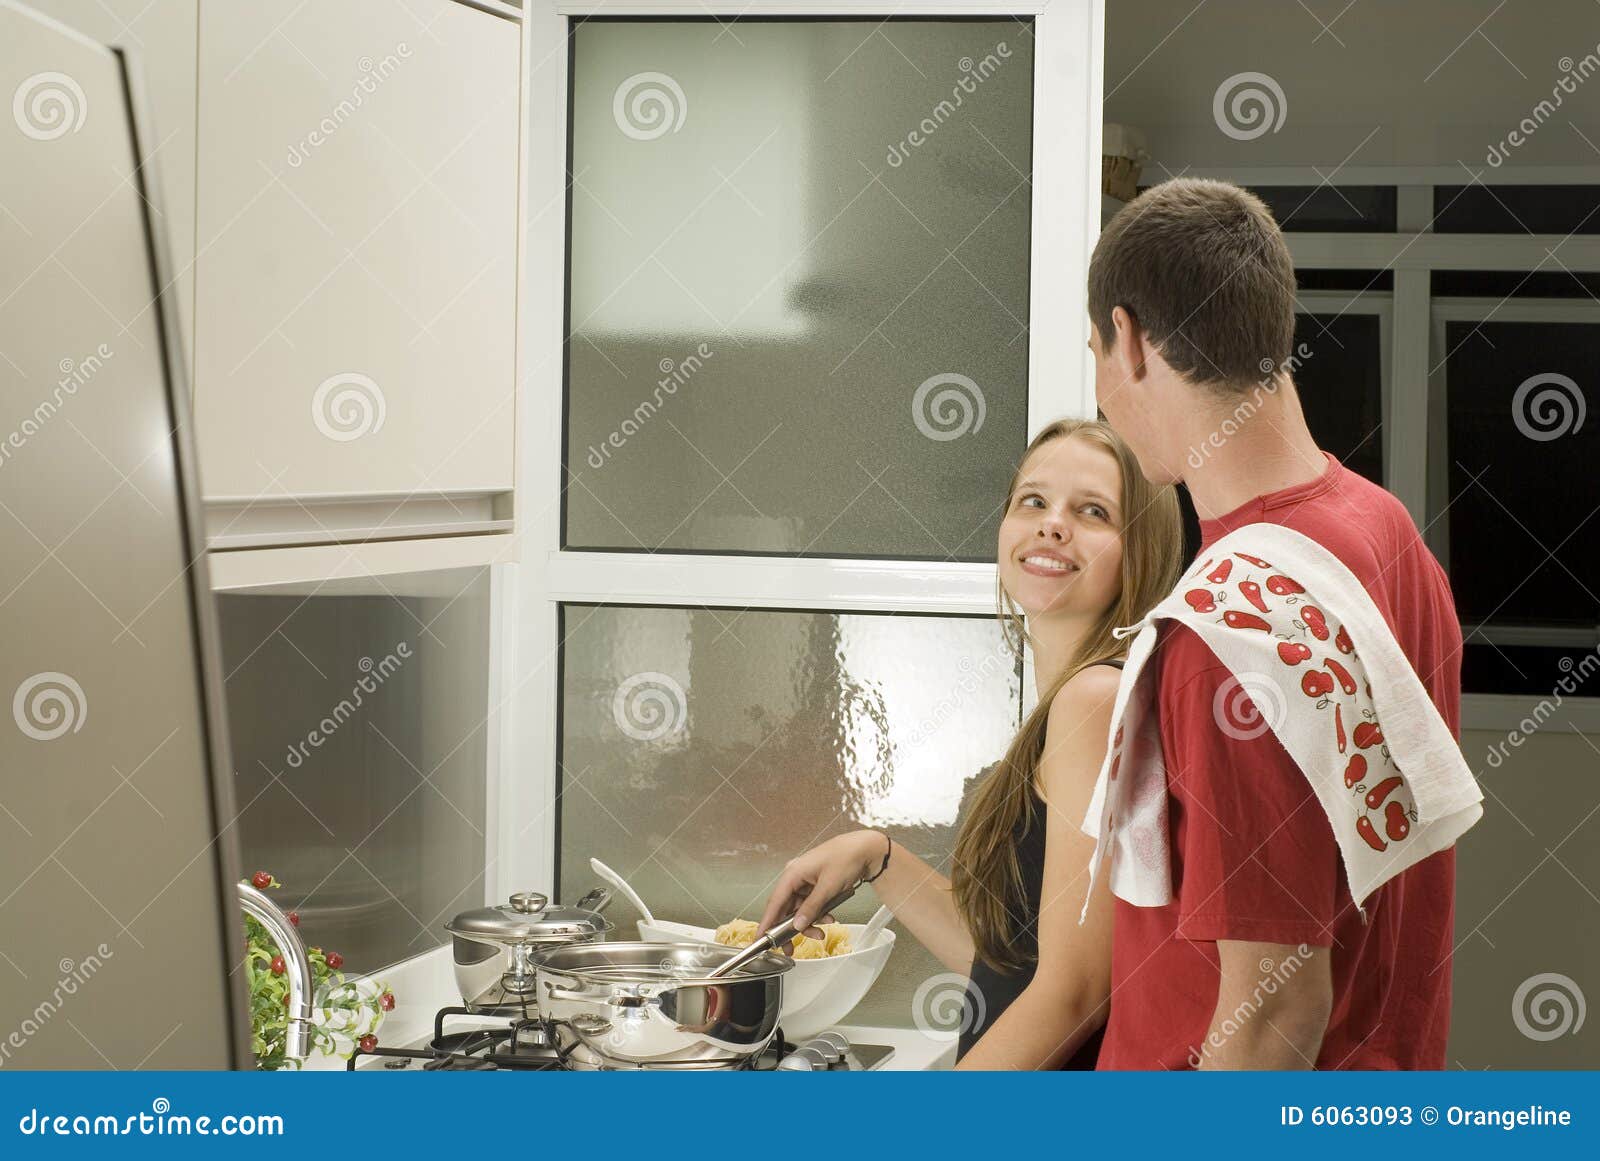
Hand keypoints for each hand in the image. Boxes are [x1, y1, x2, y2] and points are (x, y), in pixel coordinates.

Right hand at [757, 831, 883, 939]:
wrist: (865, 849)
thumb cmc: (846, 858)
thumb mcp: (828, 887)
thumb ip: (811, 908)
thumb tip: (797, 925)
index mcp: (793, 873)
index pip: (774, 902)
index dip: (766, 922)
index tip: (760, 939)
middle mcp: (795, 877)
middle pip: (785, 909)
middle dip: (791, 929)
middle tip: (792, 948)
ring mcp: (805, 881)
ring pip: (799, 910)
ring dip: (809, 923)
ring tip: (821, 932)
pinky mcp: (814, 885)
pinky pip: (810, 905)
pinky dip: (817, 914)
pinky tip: (828, 918)